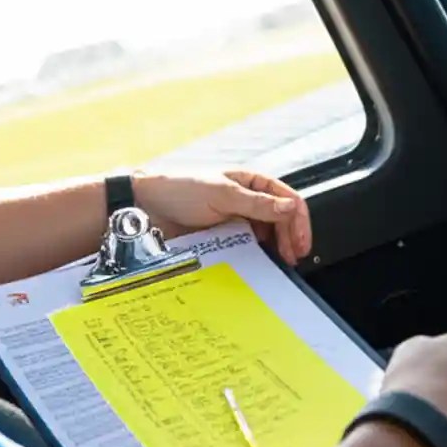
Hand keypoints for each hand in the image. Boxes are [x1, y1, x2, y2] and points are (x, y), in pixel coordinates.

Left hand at [132, 169, 311, 264]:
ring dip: (276, 249)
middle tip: (292, 259)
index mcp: (252, 182)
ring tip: (279, 264)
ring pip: (267, 236)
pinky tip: (259, 264)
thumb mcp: (223, 194)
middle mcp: (248, 200)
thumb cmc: (180, 189)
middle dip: (291, 238)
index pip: (289, 200)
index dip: (299, 222)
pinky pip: (248, 247)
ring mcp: (237, 219)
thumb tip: (289, 208)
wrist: (145, 206)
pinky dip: (258, 255)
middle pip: (282, 220)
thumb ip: (258, 203)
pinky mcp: (225, 236)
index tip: (301, 244)